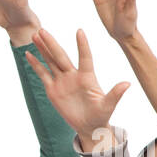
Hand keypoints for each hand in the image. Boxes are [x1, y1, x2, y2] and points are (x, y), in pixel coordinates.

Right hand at [24, 28, 129, 148]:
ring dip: (43, 49)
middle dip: (52, 44)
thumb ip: (115, 94)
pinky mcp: (53, 89)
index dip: (82, 46)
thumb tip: (128, 83)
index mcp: (87, 78)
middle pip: (61, 56)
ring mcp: (62, 81)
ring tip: (35, 35)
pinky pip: (43, 74)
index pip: (85, 58)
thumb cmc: (101, 116)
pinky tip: (29, 54)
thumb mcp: (108, 105)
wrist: (89, 126)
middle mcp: (74, 76)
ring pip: (50, 61)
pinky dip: (35, 64)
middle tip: (43, 30)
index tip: (80, 31)